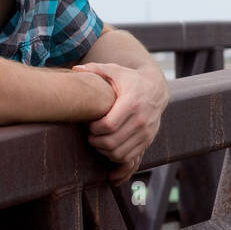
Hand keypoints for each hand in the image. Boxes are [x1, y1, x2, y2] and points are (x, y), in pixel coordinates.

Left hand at [69, 61, 168, 184]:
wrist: (156, 88)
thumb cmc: (130, 79)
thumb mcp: (114, 71)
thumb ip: (95, 70)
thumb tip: (75, 68)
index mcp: (131, 102)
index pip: (109, 125)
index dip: (94, 129)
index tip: (90, 125)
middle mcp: (141, 120)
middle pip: (112, 143)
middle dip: (96, 142)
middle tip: (90, 136)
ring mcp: (146, 133)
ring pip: (120, 154)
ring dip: (105, 152)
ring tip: (99, 142)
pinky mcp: (148, 141)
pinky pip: (131, 159)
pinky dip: (117, 161)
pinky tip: (110, 156)